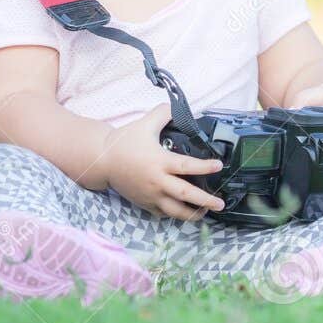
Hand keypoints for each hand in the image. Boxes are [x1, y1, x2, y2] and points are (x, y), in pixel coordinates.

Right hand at [101, 105, 225, 219]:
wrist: (102, 160)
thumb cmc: (123, 142)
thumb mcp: (144, 123)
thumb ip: (163, 114)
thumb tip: (178, 107)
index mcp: (159, 161)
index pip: (187, 166)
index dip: (205, 167)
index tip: (218, 166)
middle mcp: (156, 181)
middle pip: (185, 194)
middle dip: (205, 200)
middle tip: (220, 204)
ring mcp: (150, 195)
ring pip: (174, 210)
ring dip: (192, 214)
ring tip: (205, 213)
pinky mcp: (143, 203)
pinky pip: (162, 213)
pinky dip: (174, 214)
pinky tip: (184, 212)